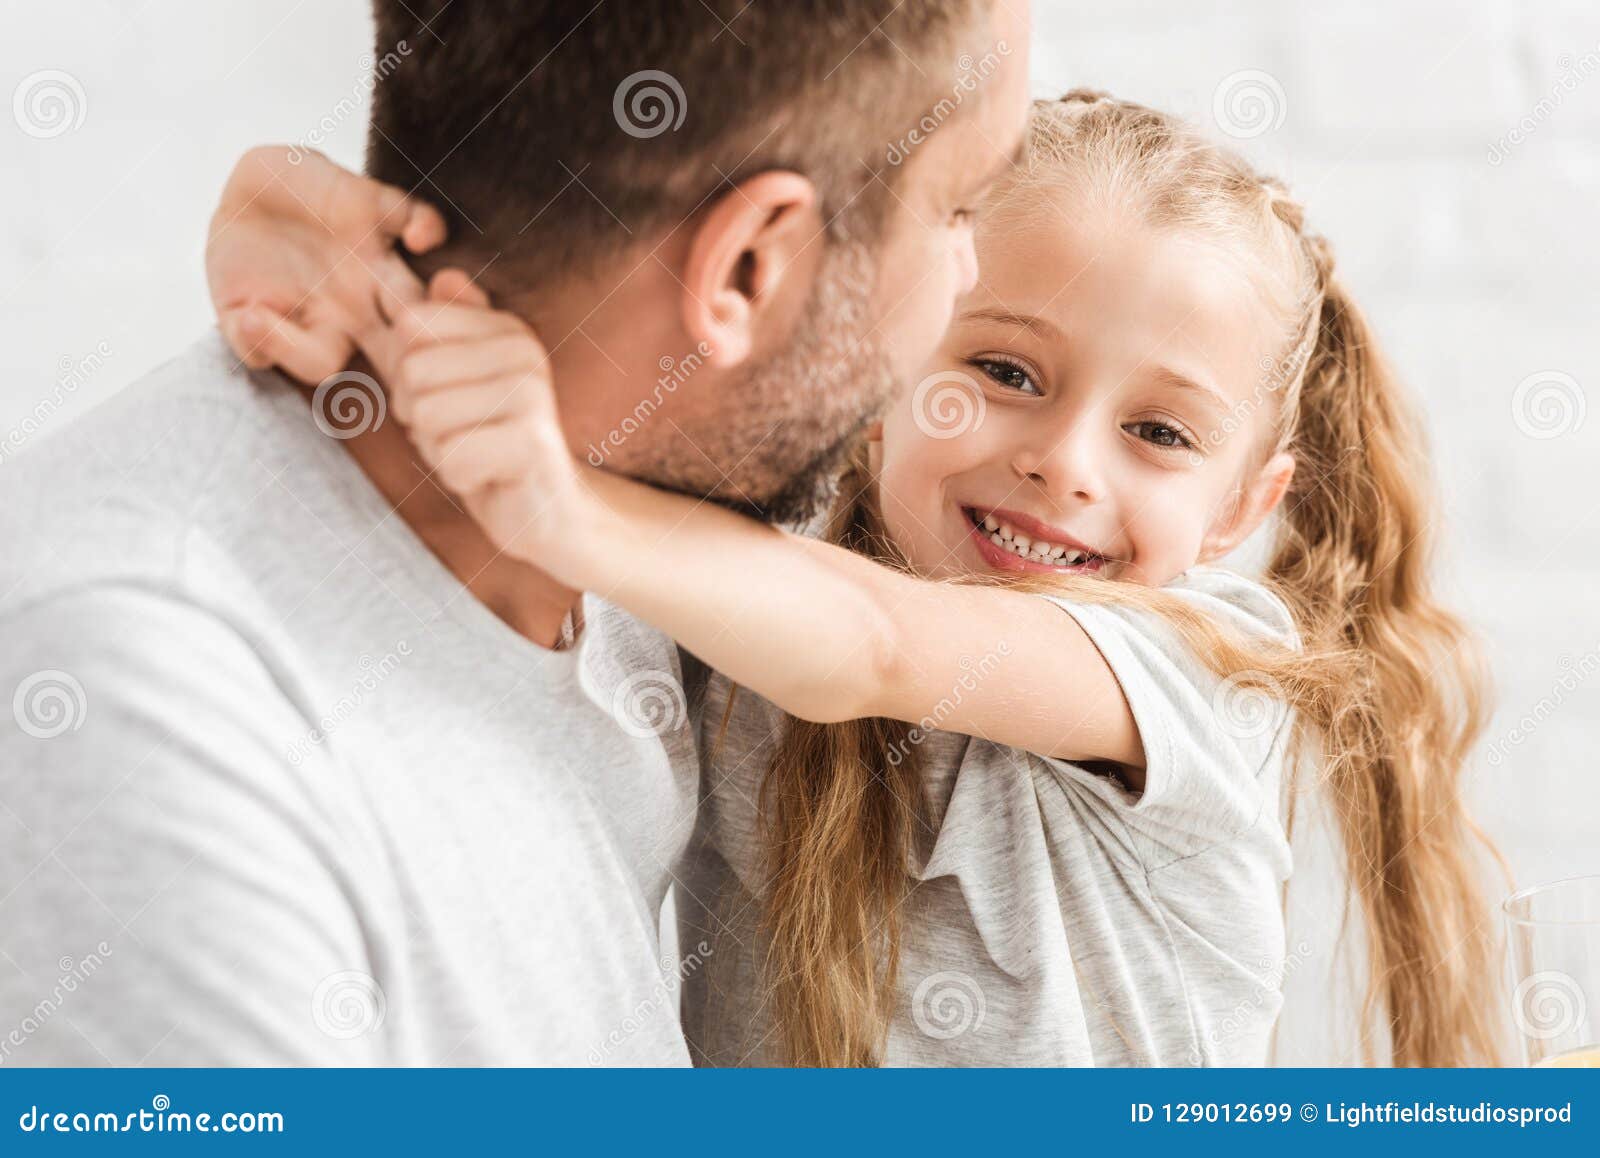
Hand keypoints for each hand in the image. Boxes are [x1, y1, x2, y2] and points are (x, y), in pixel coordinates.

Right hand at [206, 146, 446, 383]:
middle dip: (404, 355)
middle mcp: (359, 304)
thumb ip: (244, 333)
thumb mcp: (234, 303)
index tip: (273, 333)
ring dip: (429, 303)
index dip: (299, 357)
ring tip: (412, 306)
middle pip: (393, 342)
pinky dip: (428, 229)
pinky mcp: (379, 211)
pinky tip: (418, 239)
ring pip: (417, 291)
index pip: (320, 362)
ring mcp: (374, 260)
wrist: (256, 194)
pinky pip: (420, 222)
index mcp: (323, 331)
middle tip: (405, 359)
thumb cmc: (246, 261)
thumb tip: (251, 329)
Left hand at [387, 272, 583, 563]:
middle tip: (463, 434)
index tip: (448, 398)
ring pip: (427, 415)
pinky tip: (491, 477)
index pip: (409, 325)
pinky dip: (459, 477)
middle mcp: (523, 350)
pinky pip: (450, 457)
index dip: (408, 374)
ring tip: (477, 454)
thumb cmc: (489, 445)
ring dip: (439, 450)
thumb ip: (435, 331)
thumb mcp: (452, 383)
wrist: (548, 512)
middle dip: (420, 417)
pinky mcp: (532, 442)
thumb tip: (421, 274)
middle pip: (411, 370)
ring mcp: (531, 394)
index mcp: (504, 327)